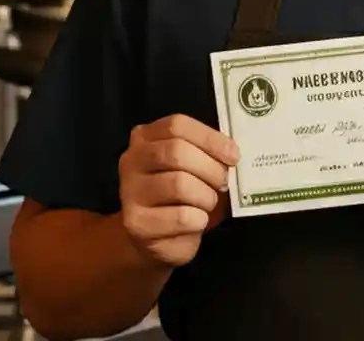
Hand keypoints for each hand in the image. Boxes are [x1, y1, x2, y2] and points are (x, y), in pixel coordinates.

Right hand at [117, 114, 239, 268]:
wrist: (156, 239)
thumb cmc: (182, 197)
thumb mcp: (193, 167)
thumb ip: (208, 153)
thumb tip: (233, 152)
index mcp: (145, 137)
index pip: (177, 125)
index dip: (210, 138)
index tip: (233, 155)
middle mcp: (132, 161)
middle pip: (176, 152)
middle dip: (210, 168)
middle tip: (224, 183)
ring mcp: (130, 192)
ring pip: (178, 184)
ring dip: (206, 196)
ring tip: (209, 203)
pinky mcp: (136, 223)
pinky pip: (180, 216)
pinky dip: (199, 219)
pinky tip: (197, 221)